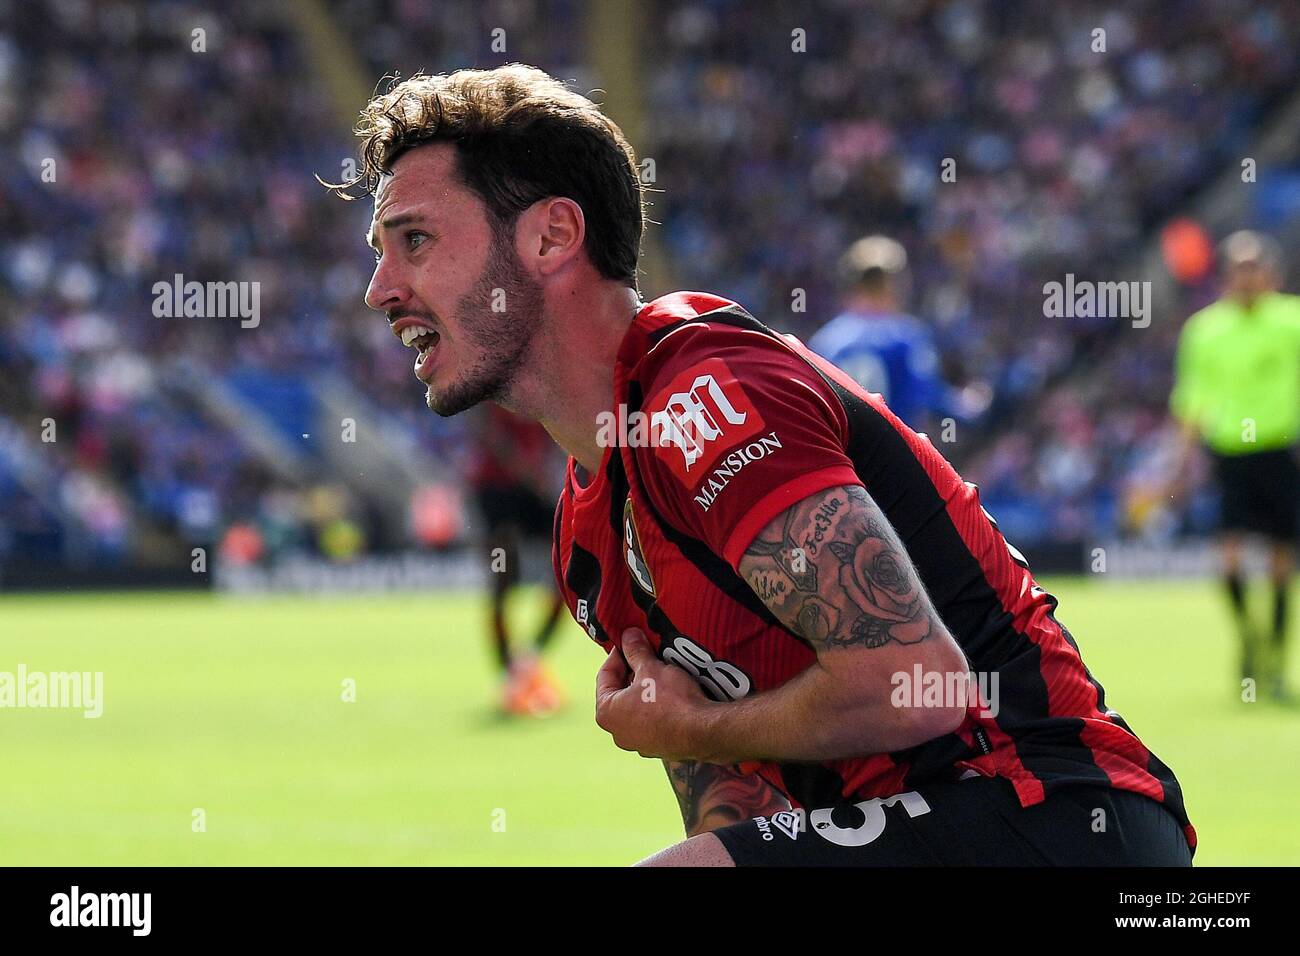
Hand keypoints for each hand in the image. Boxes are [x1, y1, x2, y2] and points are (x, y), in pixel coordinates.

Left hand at [594, 628, 711, 759]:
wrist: (702, 731)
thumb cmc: (672, 701)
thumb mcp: (651, 668)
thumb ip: (636, 650)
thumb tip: (628, 636)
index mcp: (606, 712)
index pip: (604, 675)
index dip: (617, 654)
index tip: (629, 642)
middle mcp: (617, 732)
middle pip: (619, 693)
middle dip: (632, 672)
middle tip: (646, 655)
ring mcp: (638, 743)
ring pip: (636, 708)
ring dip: (644, 690)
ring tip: (660, 673)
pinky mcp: (658, 747)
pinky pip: (652, 721)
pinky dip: (657, 707)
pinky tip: (671, 695)